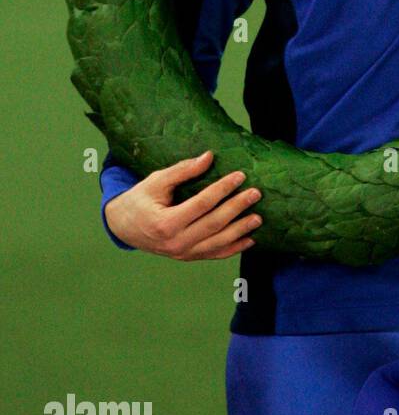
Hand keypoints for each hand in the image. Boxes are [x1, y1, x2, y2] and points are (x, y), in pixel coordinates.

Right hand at [103, 150, 262, 260]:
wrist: (123, 227)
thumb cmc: (140, 199)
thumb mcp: (156, 181)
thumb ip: (182, 170)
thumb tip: (209, 156)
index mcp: (165, 223)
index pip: (201, 204)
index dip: (222, 189)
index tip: (240, 175)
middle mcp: (174, 243)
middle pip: (213, 224)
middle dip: (237, 208)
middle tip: (256, 193)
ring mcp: (181, 254)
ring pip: (217, 243)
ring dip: (240, 230)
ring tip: (258, 217)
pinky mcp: (187, 257)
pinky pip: (213, 255)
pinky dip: (233, 249)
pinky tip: (250, 240)